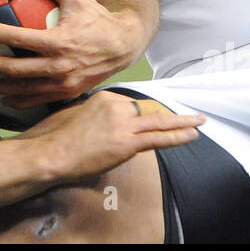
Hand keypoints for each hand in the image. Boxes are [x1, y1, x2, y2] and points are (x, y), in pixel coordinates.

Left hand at [0, 0, 146, 106]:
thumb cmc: (98, 19)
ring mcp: (63, 83)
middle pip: (14, 69)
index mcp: (58, 42)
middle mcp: (58, 66)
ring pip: (22, 88)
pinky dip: (18, 99)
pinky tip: (5, 96)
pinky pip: (37, 99)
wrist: (124, 46)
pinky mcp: (67, 93)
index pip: (17, 38)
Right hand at [20, 90, 202, 181]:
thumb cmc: (55, 138)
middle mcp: (117, 106)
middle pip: (149, 109)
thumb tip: (100, 123)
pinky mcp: (127, 142)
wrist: (50, 153)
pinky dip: (178, 136)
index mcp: (104, 97)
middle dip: (169, 113)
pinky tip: (191, 134)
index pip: (132, 104)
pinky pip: (159, 138)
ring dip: (183, 122)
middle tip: (190, 115)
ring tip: (199, 121)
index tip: (155, 115)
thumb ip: (92, 114)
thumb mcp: (74, 114)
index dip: (146, 113)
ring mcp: (123, 124)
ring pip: (160, 121)